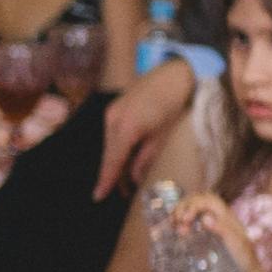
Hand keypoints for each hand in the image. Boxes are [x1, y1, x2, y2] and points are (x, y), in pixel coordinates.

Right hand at [91, 64, 196, 196]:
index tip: (98, 197)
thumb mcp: (162, 136)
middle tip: (122, 193)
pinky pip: (111, 134)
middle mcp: (113, 120)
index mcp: (126, 128)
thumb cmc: (173, 105)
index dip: (106, 180)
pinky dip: (118, 147)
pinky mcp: (114, 108)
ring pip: (109, 144)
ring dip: (116, 160)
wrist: (172, 75)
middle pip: (109, 154)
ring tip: (127, 177)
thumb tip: (134, 178)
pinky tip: (126, 156)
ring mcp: (111, 112)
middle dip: (114, 173)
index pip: (113, 161)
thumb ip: (145, 159)